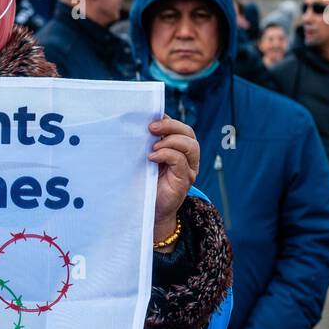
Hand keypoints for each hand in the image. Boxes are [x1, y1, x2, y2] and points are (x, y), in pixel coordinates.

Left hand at [148, 114, 198, 242]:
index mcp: (179, 149)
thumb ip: (148, 144)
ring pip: (190, 145)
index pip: (181, 128)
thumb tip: (138, 125)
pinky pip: (180, 161)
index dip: (169, 120)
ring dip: (170, 141)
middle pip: (189, 133)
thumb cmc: (146, 183)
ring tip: (153, 146)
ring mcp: (188, 169)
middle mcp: (188, 158)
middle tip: (151, 128)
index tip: (150, 118)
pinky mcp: (184, 180)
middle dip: (171, 126)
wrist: (150, 210)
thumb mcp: (146, 159)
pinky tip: (152, 157)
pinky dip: (167, 155)